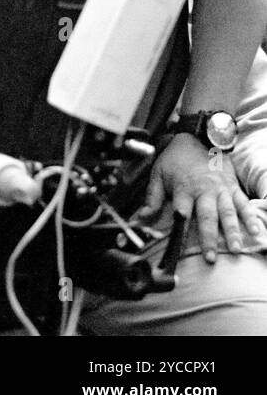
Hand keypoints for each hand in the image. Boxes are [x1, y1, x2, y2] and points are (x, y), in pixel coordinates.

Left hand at [139, 133, 266, 261]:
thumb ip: (151, 198)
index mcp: (184, 189)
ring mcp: (221, 189)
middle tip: (211, 258)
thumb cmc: (176, 158)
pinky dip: (250, 217)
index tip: (182, 244)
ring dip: (232, 232)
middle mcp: (204, 191)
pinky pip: (243, 203)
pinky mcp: (233, 187)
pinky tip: (256, 230)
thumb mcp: (158, 174)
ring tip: (236, 248)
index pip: (183, 212)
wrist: (198, 136)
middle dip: (209, 238)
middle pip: (207, 217)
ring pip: (228, 213)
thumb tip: (139, 218)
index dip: (182, 227)